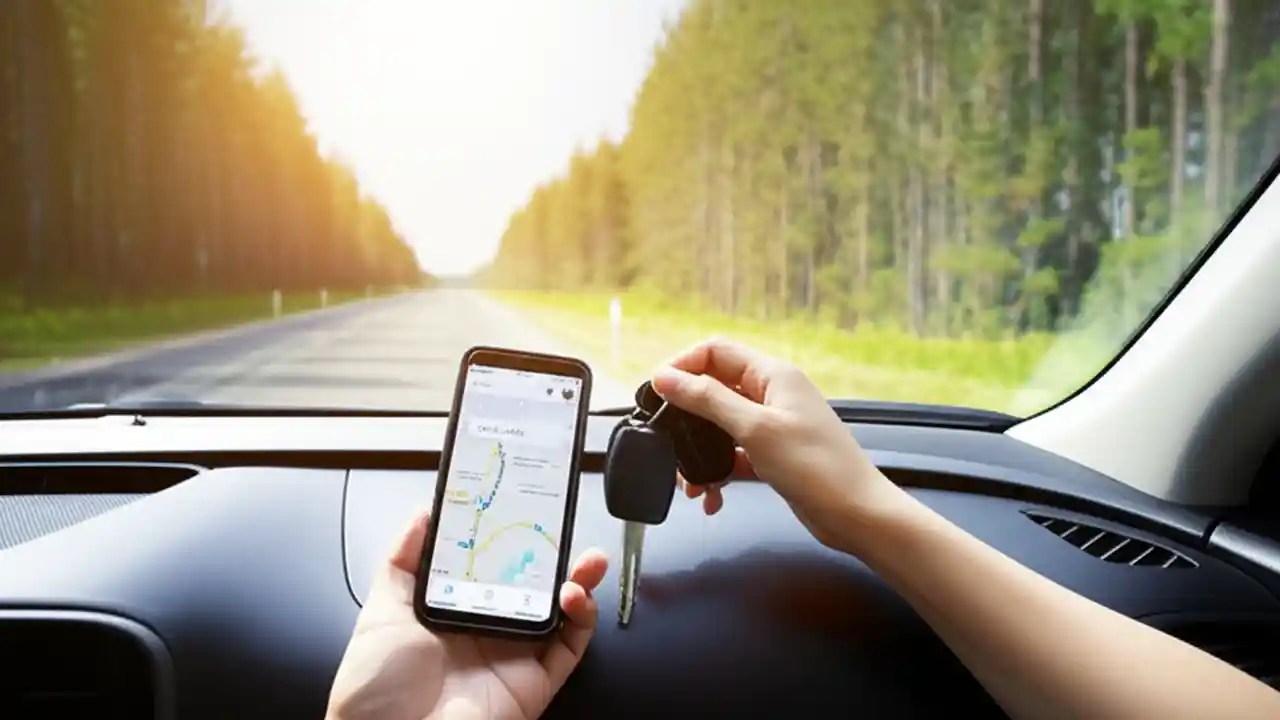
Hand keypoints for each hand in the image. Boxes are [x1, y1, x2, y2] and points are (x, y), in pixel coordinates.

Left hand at [327, 509, 607, 719]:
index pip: (494, 567)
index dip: (514, 539)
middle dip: (557, 556)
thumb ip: (402, 560)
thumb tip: (422, 514)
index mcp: (455, 612)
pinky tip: (574, 596)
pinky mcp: (534, 682)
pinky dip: (583, 620)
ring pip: (562, 613)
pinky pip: (570, 648)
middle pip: (535, 586)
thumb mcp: (382, 611)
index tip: (524, 509)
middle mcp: (489, 631)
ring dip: (580, 581)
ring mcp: (514, 656)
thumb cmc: (376, 687)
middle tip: (567, 529)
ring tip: (586, 560)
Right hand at [652, 337, 904, 551]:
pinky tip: (711, 495)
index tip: (657, 392)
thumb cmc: (817, 467)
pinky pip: (732, 455)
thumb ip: (708, 400)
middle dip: (686, 417)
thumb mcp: (754, 428)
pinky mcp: (772, 455)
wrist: (856, 515)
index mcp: (773, 375)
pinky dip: (717, 472)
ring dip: (700, 452)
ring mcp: (773, 426)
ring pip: (719, 427)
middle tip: (667, 441)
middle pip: (714, 390)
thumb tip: (666, 377)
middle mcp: (772, 395)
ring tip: (690, 483)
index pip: (716, 352)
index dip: (682, 366)